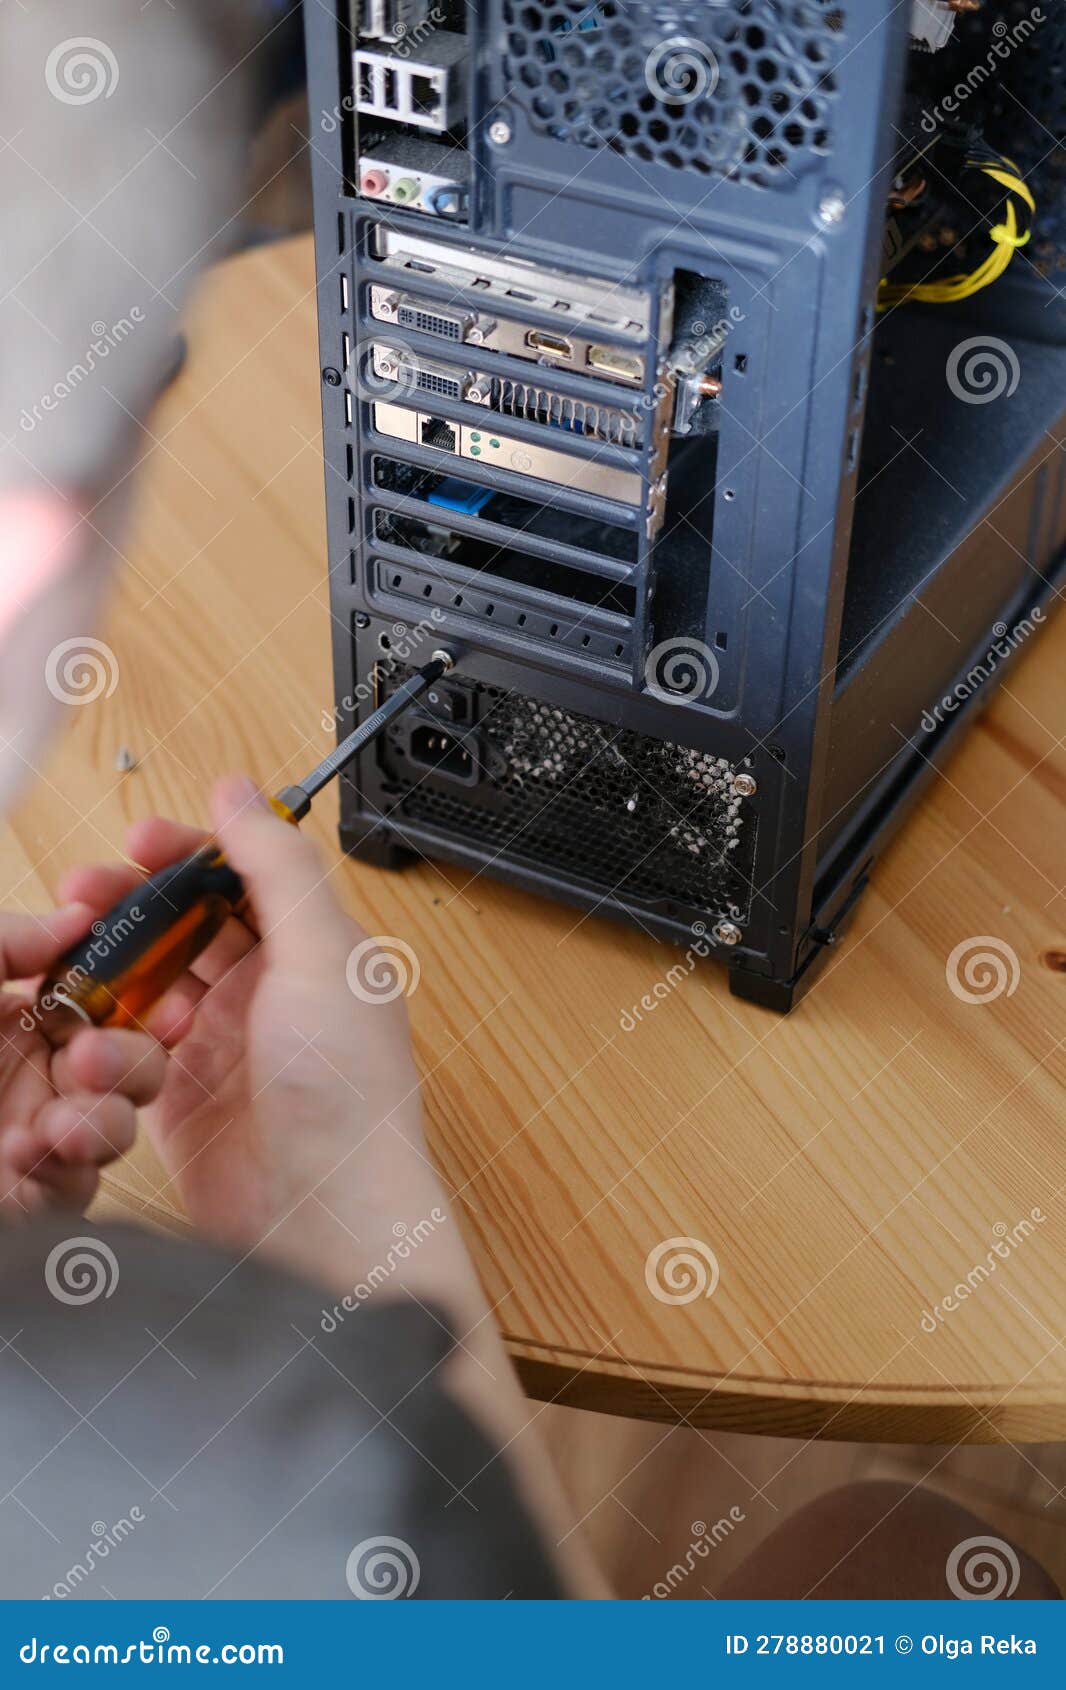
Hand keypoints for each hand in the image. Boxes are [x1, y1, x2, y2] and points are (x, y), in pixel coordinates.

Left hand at [0, 905, 165, 1215]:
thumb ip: (3, 941)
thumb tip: (75, 920)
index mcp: (13, 1018)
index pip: (106, 1001)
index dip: (144, 996)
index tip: (165, 992)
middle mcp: (27, 1077)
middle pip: (132, 1065)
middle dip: (132, 1059)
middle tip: (91, 1058)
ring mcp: (27, 1140)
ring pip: (116, 1128)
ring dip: (103, 1121)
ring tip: (56, 1121)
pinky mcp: (22, 1198)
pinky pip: (76, 1188)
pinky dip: (64, 1170)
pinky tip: (24, 1154)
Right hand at [58, 778, 425, 1258]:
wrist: (326, 1218)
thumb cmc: (346, 1096)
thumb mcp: (322, 955)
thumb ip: (278, 867)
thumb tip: (243, 791)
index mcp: (313, 950)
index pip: (242, 876)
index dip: (188, 852)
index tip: (138, 839)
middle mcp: (270, 993)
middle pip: (186, 923)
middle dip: (134, 901)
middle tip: (84, 890)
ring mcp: (224, 1046)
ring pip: (152, 980)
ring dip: (113, 964)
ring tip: (77, 954)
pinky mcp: (183, 1099)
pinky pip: (131, 1045)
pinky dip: (109, 1031)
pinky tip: (97, 1024)